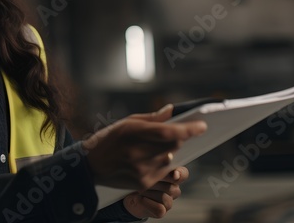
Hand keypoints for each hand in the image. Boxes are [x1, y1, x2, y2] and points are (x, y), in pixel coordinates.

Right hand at [82, 104, 205, 190]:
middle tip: (177, 134)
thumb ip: (151, 118)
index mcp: (132, 132)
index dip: (188, 129)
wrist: (91, 167)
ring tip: (157, 147)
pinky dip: (164, 164)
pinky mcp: (143, 183)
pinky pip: (164, 172)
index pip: (168, 132)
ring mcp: (141, 170)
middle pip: (174, 145)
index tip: (202, 126)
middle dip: (179, 139)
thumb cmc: (108, 140)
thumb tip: (172, 111)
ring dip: (171, 152)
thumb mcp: (126, 123)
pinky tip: (152, 160)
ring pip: (171, 159)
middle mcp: (137, 152)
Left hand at [121, 166, 188, 218]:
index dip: (180, 174)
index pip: (183, 174)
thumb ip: (155, 164)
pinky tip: (140, 198)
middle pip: (171, 186)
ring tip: (139, 189)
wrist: (129, 196)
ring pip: (163, 197)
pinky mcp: (161, 212)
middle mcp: (173, 189)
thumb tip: (166, 158)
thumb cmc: (137, 178)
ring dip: (148, 192)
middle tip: (141, 179)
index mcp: (172, 176)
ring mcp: (169, 202)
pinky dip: (146, 202)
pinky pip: (159, 208)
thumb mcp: (144, 168)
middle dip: (154, 182)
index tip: (174, 174)